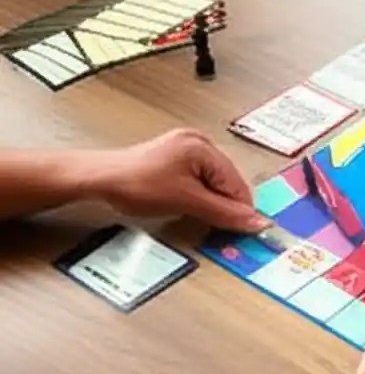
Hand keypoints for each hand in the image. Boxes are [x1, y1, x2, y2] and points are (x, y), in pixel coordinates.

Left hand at [90, 129, 264, 232]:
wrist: (97, 178)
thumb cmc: (137, 186)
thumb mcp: (186, 201)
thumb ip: (224, 212)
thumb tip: (258, 222)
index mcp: (204, 147)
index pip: (237, 183)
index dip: (240, 209)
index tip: (240, 232)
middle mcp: (198, 141)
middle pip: (226, 181)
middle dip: (223, 204)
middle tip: (211, 223)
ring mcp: (185, 147)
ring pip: (212, 181)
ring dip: (209, 200)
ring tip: (191, 211)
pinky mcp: (173, 156)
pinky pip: (199, 178)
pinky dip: (197, 193)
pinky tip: (184, 202)